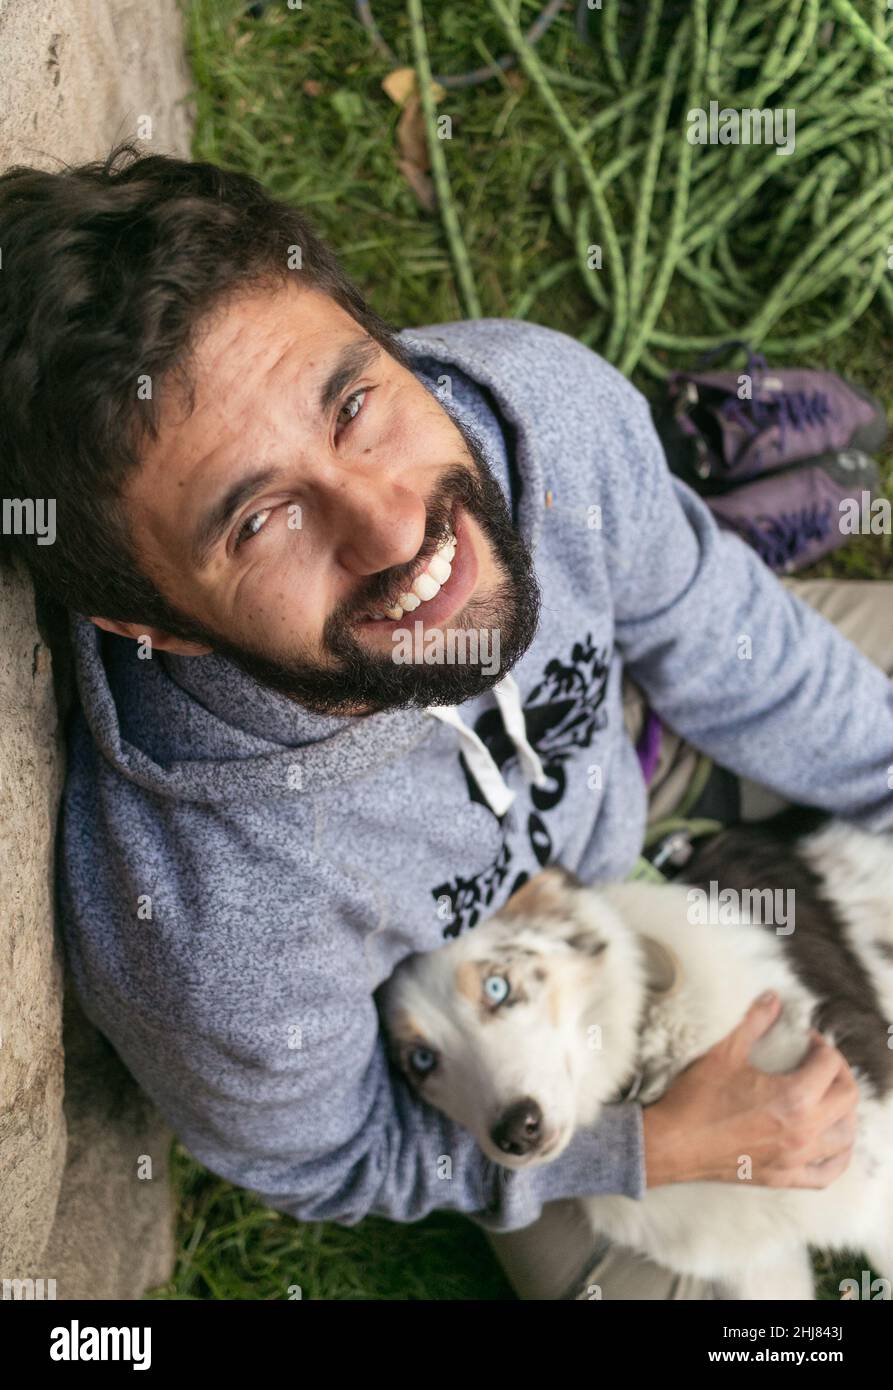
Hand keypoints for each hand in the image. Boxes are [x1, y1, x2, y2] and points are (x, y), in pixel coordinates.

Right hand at [641, 991, 858, 1188]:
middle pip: (847, 1099)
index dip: (822, 1046)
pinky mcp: (783, 1177)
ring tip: (828, 1096)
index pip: (830, 1065)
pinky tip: (830, 1142)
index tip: (806, 1041)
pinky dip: (837, 1157)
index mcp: (792, 1098)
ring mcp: (795, 1159)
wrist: (671, 1144)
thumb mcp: (724, 1052)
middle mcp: (802, 1131)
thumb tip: (773, 999)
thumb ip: (754, 1021)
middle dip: (839, 1073)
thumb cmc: (695, 1099)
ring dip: (844, 1113)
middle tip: (820, 1062)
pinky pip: (827, 1173)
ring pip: (844, 1138)